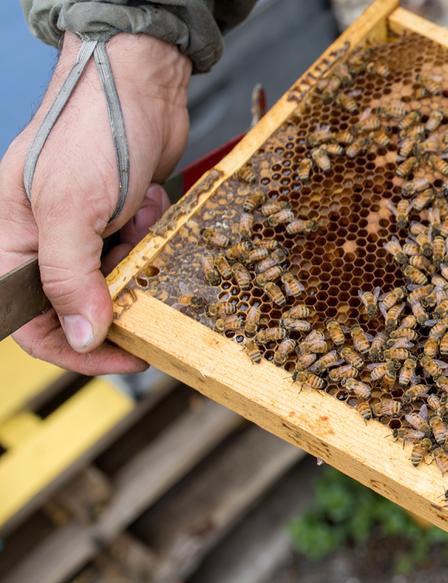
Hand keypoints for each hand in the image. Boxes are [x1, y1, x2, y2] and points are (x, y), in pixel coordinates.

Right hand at [0, 33, 189, 373]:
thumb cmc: (89, 132)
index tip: (126, 356)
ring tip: (141, 222)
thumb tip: (83, 338)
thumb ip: (71, 278)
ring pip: (118, 280)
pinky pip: (142, 250)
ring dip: (139, 259)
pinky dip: (152, 233)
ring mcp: (84, 230)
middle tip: (148, 286)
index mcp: (10, 245)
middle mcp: (44, 243)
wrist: (136, 81)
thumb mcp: (71, 210)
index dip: (78, 349)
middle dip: (119, 298)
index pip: (33, 326)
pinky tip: (150, 201)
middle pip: (82, 307)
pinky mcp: (121, 217)